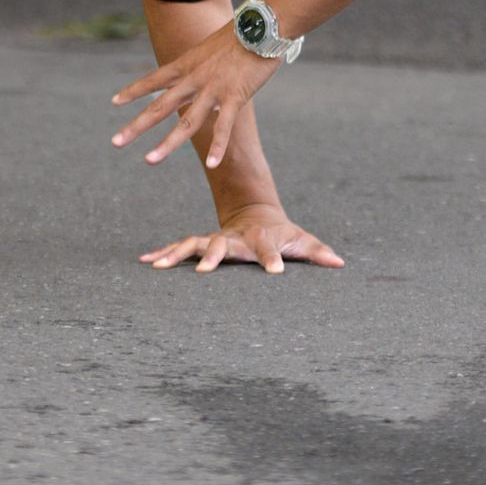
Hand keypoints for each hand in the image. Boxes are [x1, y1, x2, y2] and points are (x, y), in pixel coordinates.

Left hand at [111, 25, 279, 167]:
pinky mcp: (235, 96)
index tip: (114, 102)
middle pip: (160, 106)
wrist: (262, 26)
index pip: (154, 79)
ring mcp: (213, 89)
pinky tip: (212, 163)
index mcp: (187, 64)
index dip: (134, 91)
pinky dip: (218, 146)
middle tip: (115, 142)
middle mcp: (194, 79)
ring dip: (166, 144)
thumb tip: (193, 79)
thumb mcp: (209, 49)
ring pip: (186, 122)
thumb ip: (199, 67)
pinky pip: (225, 126)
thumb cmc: (239, 36)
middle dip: (137, 125)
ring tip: (148, 161)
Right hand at [140, 204, 345, 275]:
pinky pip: (180, 247)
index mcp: (260, 239)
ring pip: (194, 244)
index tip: (277, 273)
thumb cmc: (281, 233)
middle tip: (203, 272)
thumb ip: (317, 252)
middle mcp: (234, 238)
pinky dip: (162, 253)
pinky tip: (145, 261)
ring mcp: (215, 239)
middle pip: (222, 246)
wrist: (255, 211)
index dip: (273, 260)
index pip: (269, 250)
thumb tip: (340, 264)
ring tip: (157, 265)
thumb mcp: (300, 240)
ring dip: (177, 254)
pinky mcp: (202, 242)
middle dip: (213, 257)